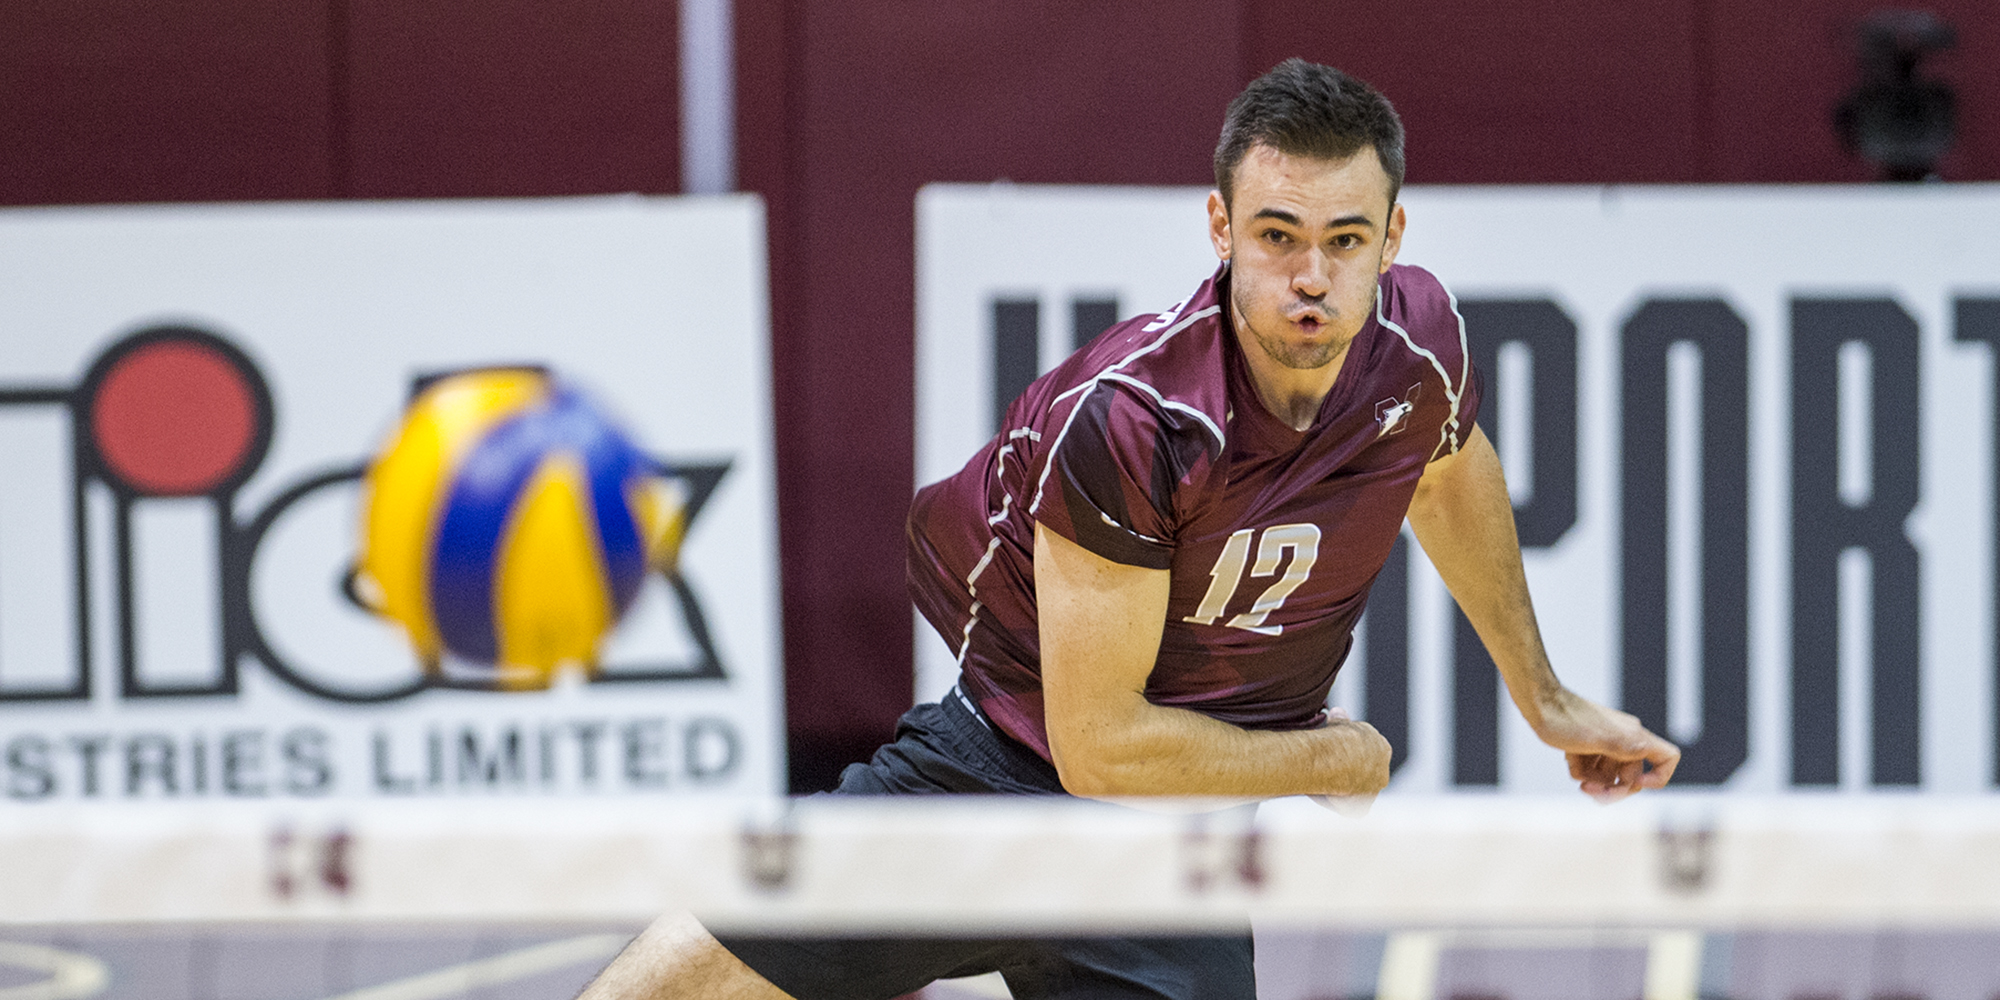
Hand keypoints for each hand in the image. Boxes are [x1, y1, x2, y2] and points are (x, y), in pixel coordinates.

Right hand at [1310, 707, 1382, 815]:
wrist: (1335, 757)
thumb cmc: (1335, 738)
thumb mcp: (1338, 722)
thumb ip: (1340, 720)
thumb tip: (1337, 711)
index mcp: (1382, 747)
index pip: (1367, 751)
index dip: (1350, 750)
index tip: (1336, 750)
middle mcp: (1383, 770)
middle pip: (1365, 772)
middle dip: (1350, 770)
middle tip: (1329, 767)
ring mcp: (1374, 790)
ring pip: (1357, 790)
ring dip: (1345, 788)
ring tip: (1325, 782)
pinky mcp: (1363, 806)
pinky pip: (1351, 807)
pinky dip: (1340, 804)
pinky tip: (1328, 796)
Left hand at [1531, 689, 1679, 801]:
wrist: (1538, 702)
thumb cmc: (1566, 721)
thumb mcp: (1598, 739)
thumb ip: (1626, 748)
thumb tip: (1651, 752)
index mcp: (1634, 736)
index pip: (1668, 757)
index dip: (1659, 777)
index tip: (1636, 785)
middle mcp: (1625, 738)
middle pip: (1632, 775)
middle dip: (1613, 788)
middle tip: (1590, 792)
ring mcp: (1606, 742)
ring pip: (1610, 774)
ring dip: (1595, 780)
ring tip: (1578, 777)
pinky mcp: (1588, 744)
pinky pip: (1592, 767)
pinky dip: (1582, 769)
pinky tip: (1569, 760)